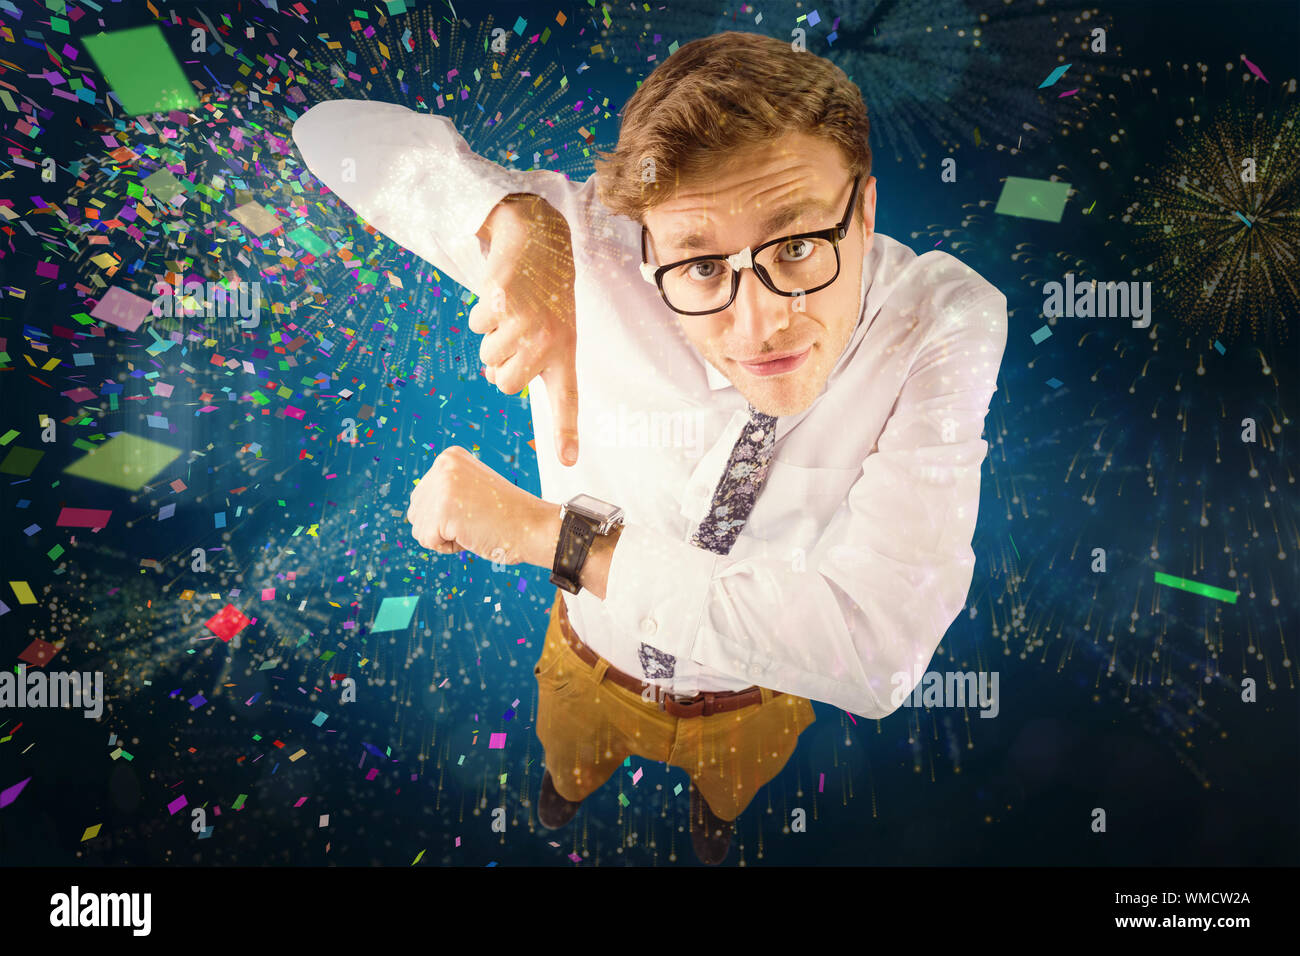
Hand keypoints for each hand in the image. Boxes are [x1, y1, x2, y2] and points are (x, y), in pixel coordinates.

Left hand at [407, 445, 558, 566]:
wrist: (535, 526)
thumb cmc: (506, 515)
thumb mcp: (470, 489)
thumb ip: (443, 491)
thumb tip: (413, 510)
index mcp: (449, 457)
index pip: (422, 497)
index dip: (447, 513)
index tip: (476, 507)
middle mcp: (443, 465)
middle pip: (415, 511)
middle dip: (442, 525)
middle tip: (476, 519)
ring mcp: (443, 486)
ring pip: (418, 528)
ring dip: (445, 537)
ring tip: (474, 525)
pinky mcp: (443, 509)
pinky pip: (427, 541)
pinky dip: (448, 547)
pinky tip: (471, 534)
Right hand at [470, 194, 579, 465]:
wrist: (539, 241)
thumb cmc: (543, 297)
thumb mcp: (550, 331)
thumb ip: (528, 363)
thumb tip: (498, 382)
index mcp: (565, 352)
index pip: (567, 400)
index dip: (566, 433)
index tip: (568, 462)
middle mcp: (550, 339)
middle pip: (504, 383)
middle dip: (498, 365)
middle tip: (514, 338)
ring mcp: (527, 318)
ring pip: (486, 355)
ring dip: (489, 336)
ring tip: (510, 313)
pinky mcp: (503, 299)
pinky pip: (476, 326)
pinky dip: (480, 312)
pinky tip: (500, 296)